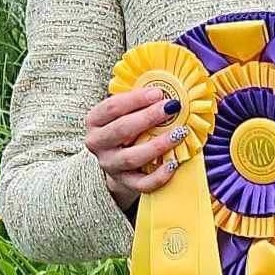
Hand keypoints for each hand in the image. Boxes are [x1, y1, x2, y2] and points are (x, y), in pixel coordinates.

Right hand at [84, 87, 186, 210]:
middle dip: (148, 117)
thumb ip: (139, 102)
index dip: (136, 99)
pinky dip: (159, 175)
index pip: (112, 107)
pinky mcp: (125, 183)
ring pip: (132, 157)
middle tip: (172, 108)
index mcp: (95, 121)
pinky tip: (174, 163)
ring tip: (179, 133)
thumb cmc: (126, 130)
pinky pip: (142, 183)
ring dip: (158, 145)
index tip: (159, 93)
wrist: (118, 164)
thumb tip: (165, 91)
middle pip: (121, 130)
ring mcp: (110, 165)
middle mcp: (98, 143)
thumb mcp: (125, 113)